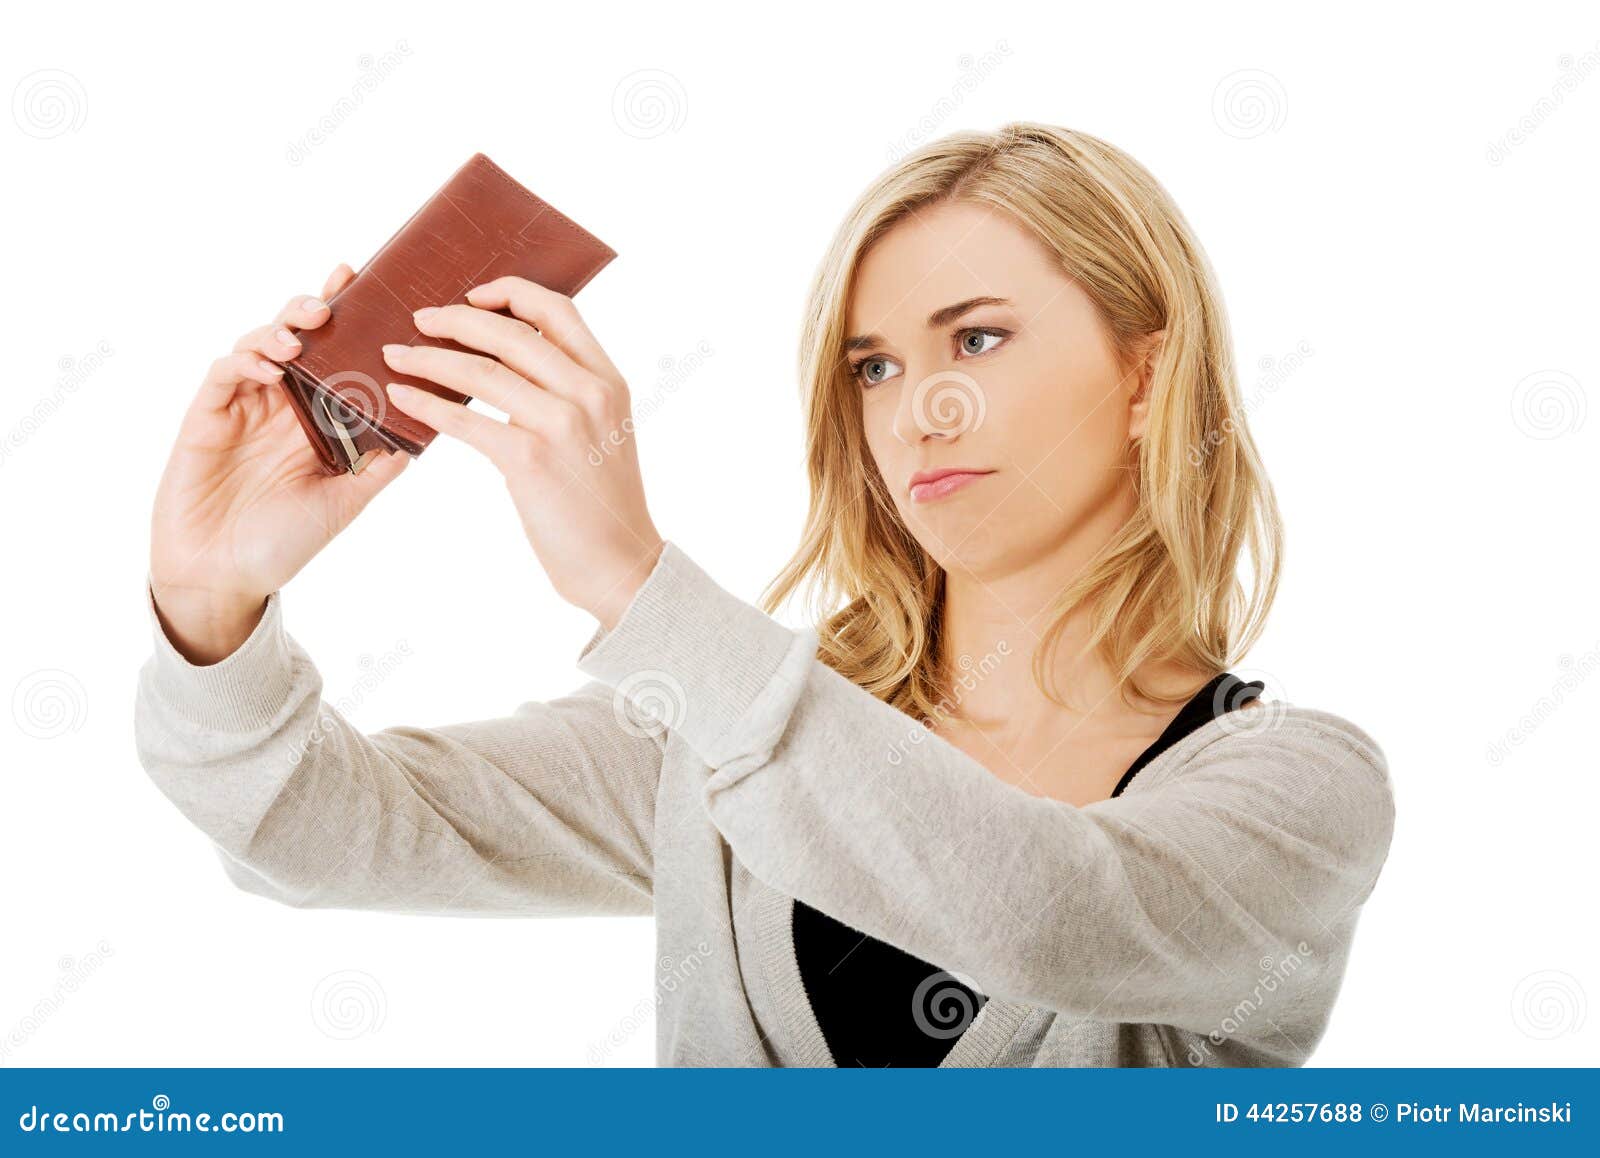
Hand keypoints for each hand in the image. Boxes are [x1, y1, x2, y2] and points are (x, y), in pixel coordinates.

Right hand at [149, 263, 411, 662]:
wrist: (222, 578)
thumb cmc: (281, 543)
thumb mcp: (343, 504)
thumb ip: (376, 469)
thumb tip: (425, 437)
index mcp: (318, 418)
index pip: (338, 357)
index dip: (352, 320)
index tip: (374, 289)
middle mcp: (283, 404)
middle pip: (298, 337)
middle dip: (315, 309)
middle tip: (334, 299)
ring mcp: (243, 407)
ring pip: (259, 344)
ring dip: (280, 331)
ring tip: (301, 336)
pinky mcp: (207, 417)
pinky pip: (224, 374)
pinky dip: (246, 362)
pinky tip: (271, 368)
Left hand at [379, 277, 663, 629]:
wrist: (619, 562)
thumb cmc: (603, 503)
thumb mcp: (603, 432)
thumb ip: (571, 394)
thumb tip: (513, 367)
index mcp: (608, 381)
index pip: (558, 311)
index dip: (512, 292)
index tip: (474, 294)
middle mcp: (589, 394)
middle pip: (512, 334)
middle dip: (457, 319)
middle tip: (420, 318)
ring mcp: (561, 425)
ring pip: (482, 371)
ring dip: (429, 357)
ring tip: (396, 355)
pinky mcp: (530, 460)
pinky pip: (465, 419)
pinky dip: (427, 404)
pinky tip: (402, 397)